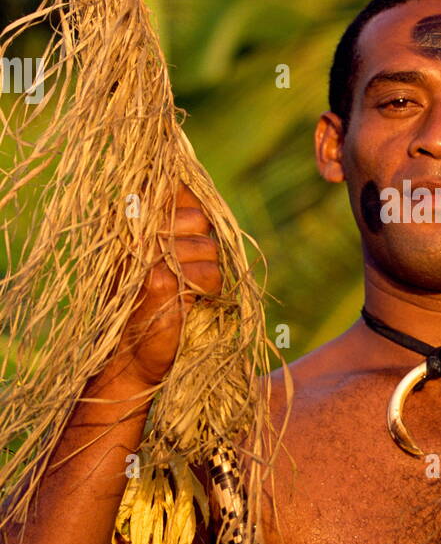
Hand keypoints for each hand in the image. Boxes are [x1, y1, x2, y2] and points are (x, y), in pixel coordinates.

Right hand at [108, 182, 222, 388]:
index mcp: (130, 219)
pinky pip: (208, 272)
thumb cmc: (147, 302)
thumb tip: (188, 187)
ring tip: (185, 288)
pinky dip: (208, 289)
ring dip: (206, 271)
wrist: (130, 356)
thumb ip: (171, 221)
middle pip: (198, 217)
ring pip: (207, 246)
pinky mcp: (160, 282)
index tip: (189, 231)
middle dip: (203, 244)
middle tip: (185, 268)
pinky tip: (189, 301)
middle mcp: (134, 232)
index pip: (174, 189)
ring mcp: (145, 256)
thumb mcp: (157, 255)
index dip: (191, 205)